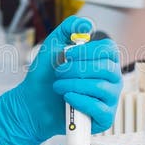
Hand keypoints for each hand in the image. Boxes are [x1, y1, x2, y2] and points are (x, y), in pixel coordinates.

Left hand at [0, 15, 122, 144]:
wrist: (33, 103)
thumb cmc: (46, 75)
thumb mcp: (54, 44)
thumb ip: (69, 28)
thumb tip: (88, 25)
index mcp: (104, 60)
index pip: (109, 50)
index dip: (88, 51)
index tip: (68, 54)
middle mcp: (112, 79)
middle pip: (106, 68)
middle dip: (76, 69)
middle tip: (59, 73)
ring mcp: (110, 99)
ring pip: (100, 87)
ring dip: (73, 84)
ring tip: (58, 86)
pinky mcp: (104, 118)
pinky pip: (98, 108)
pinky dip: (79, 101)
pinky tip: (67, 98)